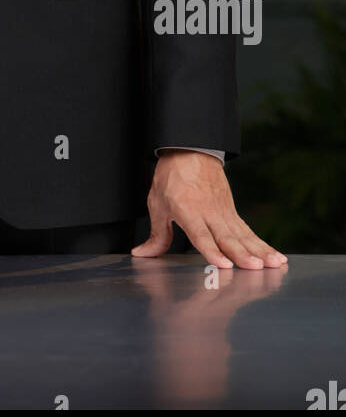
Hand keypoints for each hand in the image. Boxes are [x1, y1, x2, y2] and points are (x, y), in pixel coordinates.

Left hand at [131, 150, 287, 268]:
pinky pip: (249, 232)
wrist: (190, 149)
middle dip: (242, 254)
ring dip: (260, 251)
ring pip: (243, 235)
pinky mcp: (233, 212)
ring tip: (274, 265)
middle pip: (227, 237)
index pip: (201, 234)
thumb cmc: (172, 176)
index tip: (224, 265)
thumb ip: (156, 234)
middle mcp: (209, 212)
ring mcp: (224, 212)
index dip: (212, 251)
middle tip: (255, 267)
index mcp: (188, 209)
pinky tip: (276, 257)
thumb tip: (142, 254)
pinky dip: (263, 245)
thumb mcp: (157, 203)